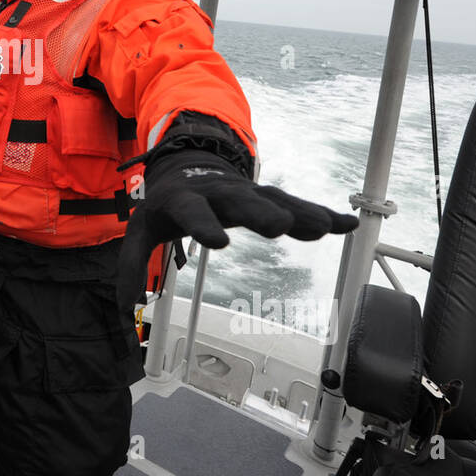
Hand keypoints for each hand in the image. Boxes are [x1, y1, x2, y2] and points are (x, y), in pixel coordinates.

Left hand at [120, 150, 357, 279]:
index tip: (220, 242)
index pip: (192, 213)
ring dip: (300, 212)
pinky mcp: (268, 198)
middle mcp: (219, 193)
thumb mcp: (142, 231)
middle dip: (260, 212)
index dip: (204, 226)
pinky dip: (321, 215)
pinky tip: (346, 225)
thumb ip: (132, 266)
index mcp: (184, 200)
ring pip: (274, 200)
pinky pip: (296, 205)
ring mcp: (247, 193)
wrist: (188, 169)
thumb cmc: (166, 207)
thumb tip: (129, 307)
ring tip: (326, 227)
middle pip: (241, 201)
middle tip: (280, 225)